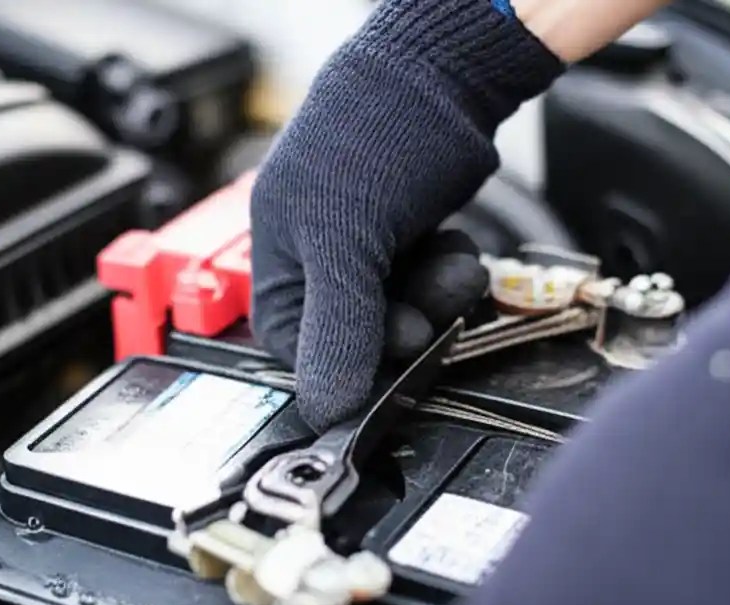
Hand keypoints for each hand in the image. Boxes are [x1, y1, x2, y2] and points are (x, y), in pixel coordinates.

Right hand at [249, 0, 562, 428]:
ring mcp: (365, 244)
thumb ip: (338, 329)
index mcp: (278, 258)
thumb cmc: (373, 134)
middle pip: (357, 334)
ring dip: (434, 298)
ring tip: (448, 265)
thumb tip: (327, 406)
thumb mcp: (346, 243)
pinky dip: (447, 271)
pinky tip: (451, 246)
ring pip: (401, 309)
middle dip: (402, 326)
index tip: (388, 368)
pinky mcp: (405, 233)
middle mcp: (316, 255)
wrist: (442, 73)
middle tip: (429, 316)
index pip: (299, 349)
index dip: (345, 365)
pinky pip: (427, 281)